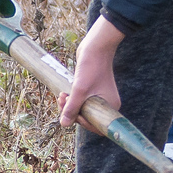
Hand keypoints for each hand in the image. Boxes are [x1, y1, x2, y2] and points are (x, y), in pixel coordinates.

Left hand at [57, 16, 125, 134]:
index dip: (82, 122)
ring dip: (69, 106)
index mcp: (110, 106)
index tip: (72, 113)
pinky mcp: (92, 91)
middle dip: (72, 112)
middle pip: (87, 118)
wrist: (94, 46)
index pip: (96, 125)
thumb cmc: (91, 67)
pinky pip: (81, 102)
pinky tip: (64, 93)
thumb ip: (72, 108)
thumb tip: (64, 124)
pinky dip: (71, 100)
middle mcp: (106, 104)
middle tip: (63, 100)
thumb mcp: (80, 90)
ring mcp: (99, 97)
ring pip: (81, 110)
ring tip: (62, 95)